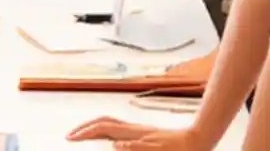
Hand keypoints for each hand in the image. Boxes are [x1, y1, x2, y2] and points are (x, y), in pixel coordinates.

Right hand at [67, 117, 205, 148]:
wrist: (198, 141)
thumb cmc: (179, 149)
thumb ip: (135, 148)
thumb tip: (114, 144)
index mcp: (133, 133)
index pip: (102, 128)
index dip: (84, 132)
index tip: (70, 138)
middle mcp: (133, 128)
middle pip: (103, 121)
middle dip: (85, 126)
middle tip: (73, 134)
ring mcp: (139, 129)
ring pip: (111, 123)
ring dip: (95, 126)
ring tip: (86, 134)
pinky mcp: (146, 133)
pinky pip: (119, 128)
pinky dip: (108, 130)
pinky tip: (111, 139)